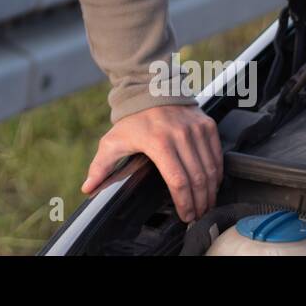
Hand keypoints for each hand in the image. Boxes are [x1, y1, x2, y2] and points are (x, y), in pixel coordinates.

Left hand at [80, 104, 222, 222]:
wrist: (150, 89)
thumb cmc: (131, 120)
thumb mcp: (112, 141)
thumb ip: (101, 167)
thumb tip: (88, 188)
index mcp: (157, 142)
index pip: (177, 180)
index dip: (184, 202)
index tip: (185, 215)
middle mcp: (180, 135)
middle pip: (197, 178)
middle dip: (200, 202)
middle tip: (198, 215)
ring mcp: (195, 129)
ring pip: (210, 169)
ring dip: (211, 191)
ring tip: (206, 204)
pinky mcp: (206, 125)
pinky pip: (217, 155)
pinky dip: (217, 173)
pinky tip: (212, 185)